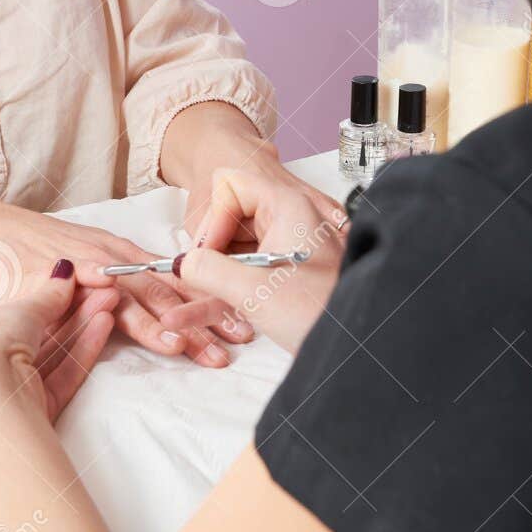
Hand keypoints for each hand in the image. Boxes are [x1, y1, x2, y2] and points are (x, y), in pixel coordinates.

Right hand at [0, 198, 255, 368]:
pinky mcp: (67, 273)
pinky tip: (153, 331)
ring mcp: (93, 263)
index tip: (240, 326)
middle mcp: (116, 256)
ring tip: (200, 350)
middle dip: (207, 316)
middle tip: (239, 342)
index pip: (177, 281)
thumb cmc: (31, 258)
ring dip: (174, 324)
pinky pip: (106, 296)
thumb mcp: (82, 273)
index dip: (211, 301)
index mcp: (124, 257)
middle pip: (171, 288)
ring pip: (144, 296)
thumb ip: (114, 293)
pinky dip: (131, 313)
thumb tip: (145, 318)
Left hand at [0, 268, 118, 425]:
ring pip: (53, 353)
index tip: (76, 282)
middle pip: (38, 333)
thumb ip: (45, 295)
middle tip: (103, 289)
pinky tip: (103, 325)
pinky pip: (62, 375)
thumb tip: (64, 271)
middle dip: (72, 309)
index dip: (47, 297)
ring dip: (82, 325)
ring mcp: (12, 391)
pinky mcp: (35, 411)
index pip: (14, 314)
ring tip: (111, 303)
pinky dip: (83, 350)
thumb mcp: (17, 311)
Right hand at [159, 163, 349, 353]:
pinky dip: (221, 294)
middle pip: (228, 219)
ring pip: (233, 253)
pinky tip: (191, 316)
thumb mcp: (253, 290)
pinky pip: (244, 277)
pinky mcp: (285, 278)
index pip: (230, 186)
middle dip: (205, 252)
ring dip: (205, 279)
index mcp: (287, 207)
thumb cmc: (318, 313)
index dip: (211, 220)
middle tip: (192, 279)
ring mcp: (287, 250)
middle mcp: (289, 221)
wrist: (354, 346)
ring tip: (177, 311)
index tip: (204, 255)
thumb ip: (209, 270)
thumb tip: (184, 263)